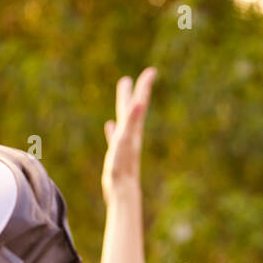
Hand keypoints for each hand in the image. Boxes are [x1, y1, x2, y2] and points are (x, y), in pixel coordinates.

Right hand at [101, 67, 155, 205]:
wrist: (123, 191)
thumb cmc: (123, 167)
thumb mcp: (125, 141)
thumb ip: (132, 121)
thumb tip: (139, 103)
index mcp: (133, 129)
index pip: (140, 103)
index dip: (145, 87)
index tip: (152, 71)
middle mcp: (131, 134)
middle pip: (134, 108)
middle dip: (136, 91)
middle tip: (141, 76)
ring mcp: (124, 144)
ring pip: (125, 120)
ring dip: (125, 106)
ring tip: (125, 95)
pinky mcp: (117, 154)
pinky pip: (115, 137)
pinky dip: (113, 129)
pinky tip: (110, 125)